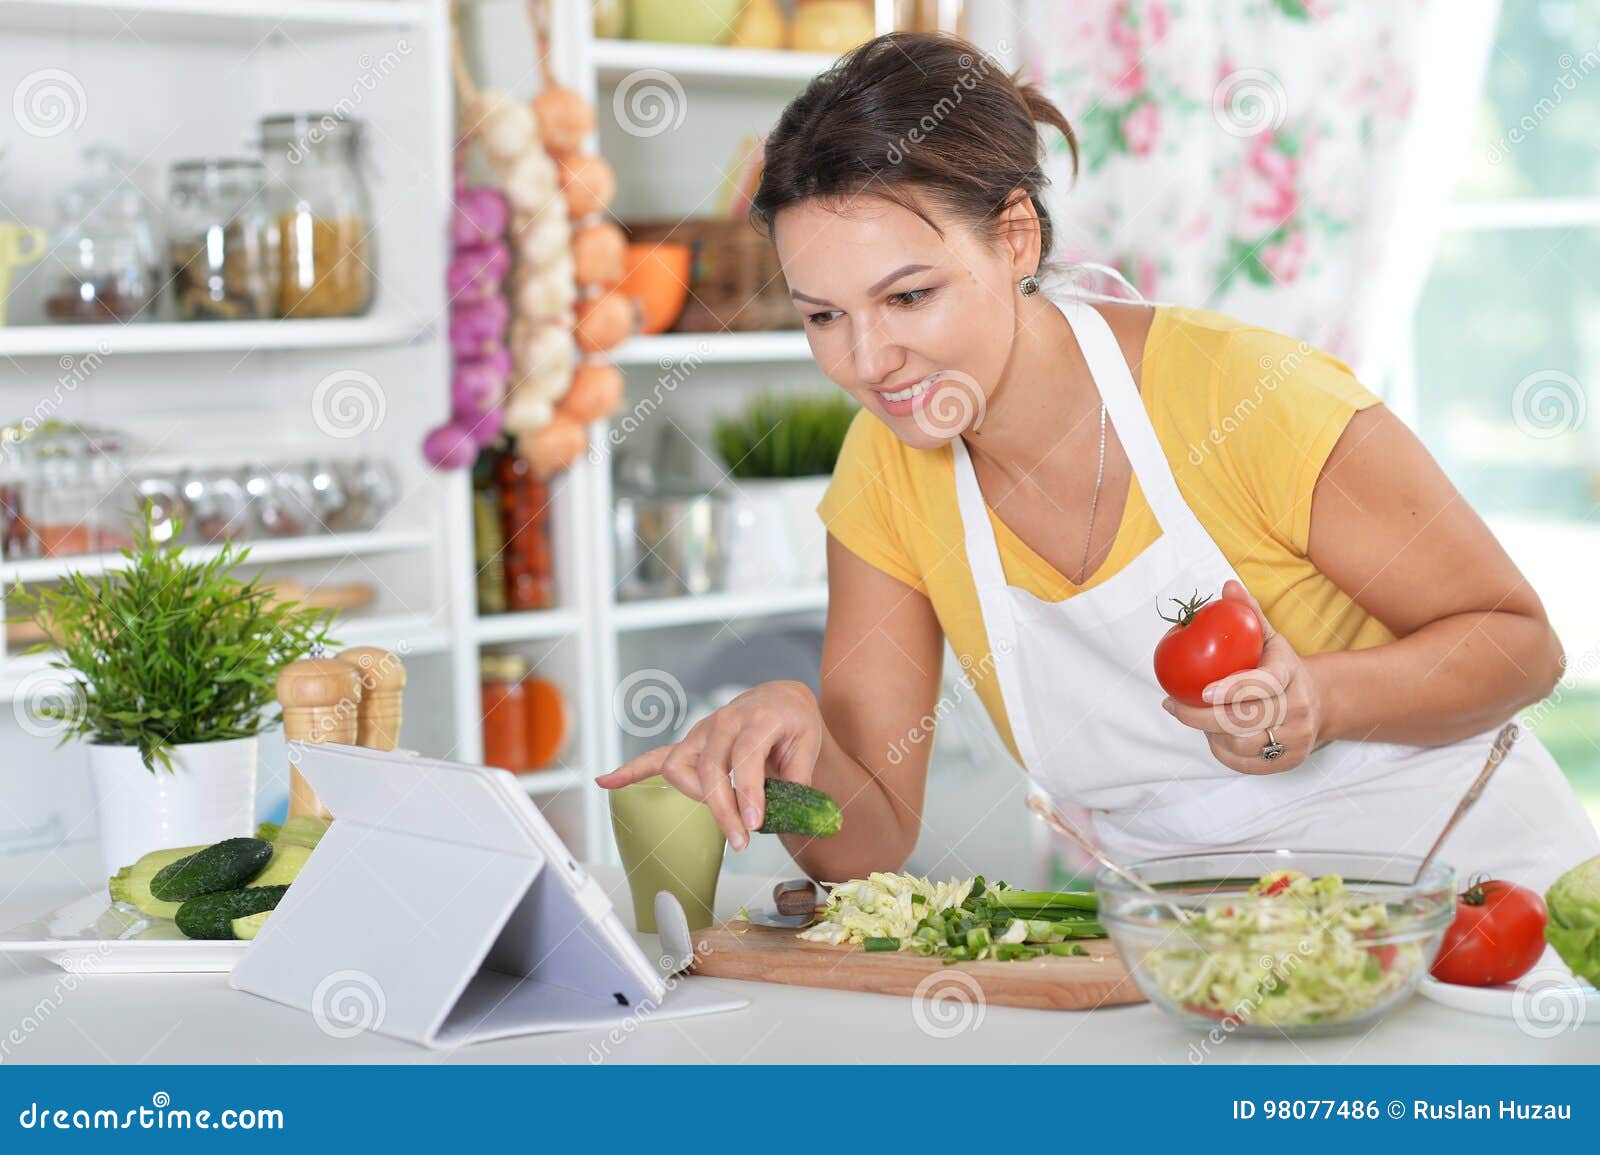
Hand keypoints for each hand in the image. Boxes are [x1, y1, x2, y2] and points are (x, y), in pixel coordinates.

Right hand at [594, 680, 823, 849]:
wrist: (779, 698)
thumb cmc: (792, 722)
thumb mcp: (808, 745)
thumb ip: (796, 781)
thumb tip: (788, 817)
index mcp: (758, 718)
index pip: (745, 757)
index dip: (747, 793)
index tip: (753, 824)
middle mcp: (725, 721)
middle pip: (709, 769)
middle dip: (722, 809)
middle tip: (742, 840)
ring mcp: (702, 731)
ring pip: (679, 765)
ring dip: (695, 796)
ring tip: (721, 815)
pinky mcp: (690, 743)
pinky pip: (654, 756)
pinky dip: (630, 769)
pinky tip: (606, 781)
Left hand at [1160, 580, 1321, 774]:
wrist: (1320, 701)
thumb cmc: (1280, 666)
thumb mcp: (1268, 638)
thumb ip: (1247, 614)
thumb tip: (1227, 587)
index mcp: (1291, 674)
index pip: (1263, 683)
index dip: (1233, 689)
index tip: (1202, 690)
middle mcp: (1298, 708)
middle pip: (1243, 719)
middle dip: (1201, 716)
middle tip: (1172, 705)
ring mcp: (1296, 739)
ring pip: (1241, 744)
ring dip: (1208, 733)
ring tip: (1191, 718)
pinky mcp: (1288, 761)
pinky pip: (1244, 763)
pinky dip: (1222, 752)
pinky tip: (1210, 737)